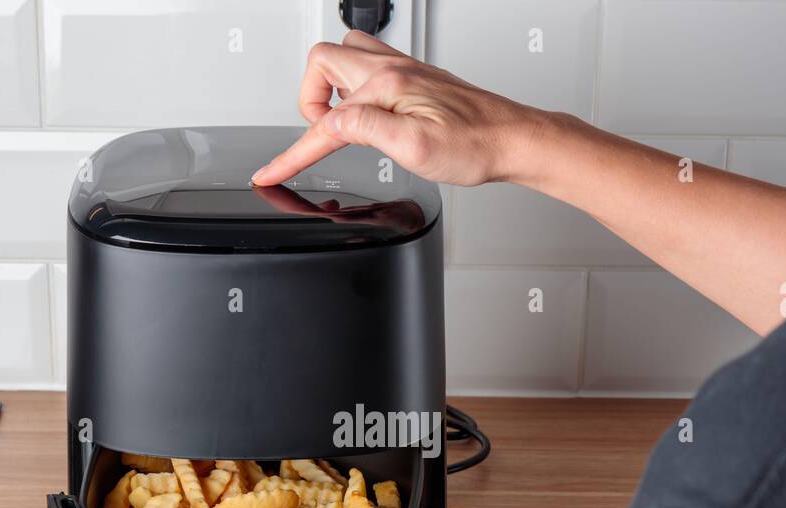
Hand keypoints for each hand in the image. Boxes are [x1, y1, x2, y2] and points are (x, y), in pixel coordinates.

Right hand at [251, 30, 544, 188]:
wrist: (513, 140)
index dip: (294, 153)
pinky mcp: (413, 78)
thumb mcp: (416, 149)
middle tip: (321, 138)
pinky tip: (368, 117)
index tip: (272, 172)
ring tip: (342, 125)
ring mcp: (403, 69)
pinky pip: (366, 67)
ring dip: (330, 88)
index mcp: (388, 86)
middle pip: (322, 63)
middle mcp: (393, 69)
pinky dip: (354, 88)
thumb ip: (367, 131)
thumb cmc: (476, 146)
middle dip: (309, 101)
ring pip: (343, 57)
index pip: (326, 121)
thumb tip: (330, 125)